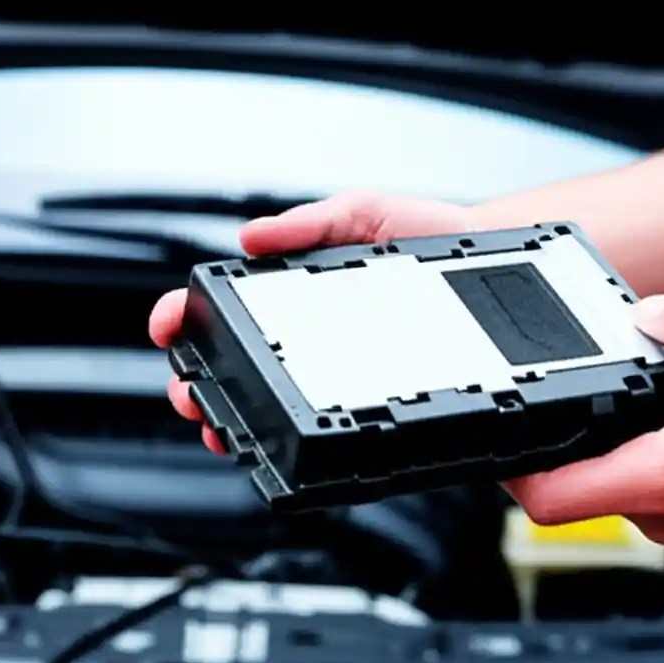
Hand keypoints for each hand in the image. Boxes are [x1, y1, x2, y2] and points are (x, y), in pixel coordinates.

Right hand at [149, 190, 475, 452]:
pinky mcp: (376, 403)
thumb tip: (256, 235)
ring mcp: (342, 370)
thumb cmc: (431, 238)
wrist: (494, 266)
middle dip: (200, 382)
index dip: (189, 320)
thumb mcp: (370, 214)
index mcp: (302, 289)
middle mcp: (313, 333)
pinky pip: (329, 431)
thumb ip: (317, 220)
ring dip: (238, 419)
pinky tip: (287, 448)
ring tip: (225, 429)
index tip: (169, 327)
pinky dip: (296, 442)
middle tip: (190, 392)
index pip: (229, 310)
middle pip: (235, 366)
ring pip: (272, 406)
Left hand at [505, 291, 663, 556]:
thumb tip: (652, 310)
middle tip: (570, 383)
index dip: (507, 469)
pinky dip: (652, 448)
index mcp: (663, 477)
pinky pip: (657, 483)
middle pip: (577, 484)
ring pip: (620, 480)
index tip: (496, 436)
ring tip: (633, 388)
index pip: (548, 499)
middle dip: (567, 433)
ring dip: (616, 438)